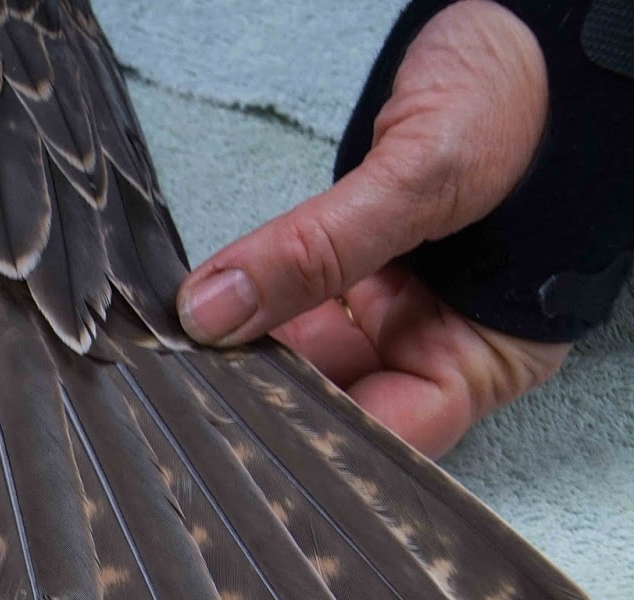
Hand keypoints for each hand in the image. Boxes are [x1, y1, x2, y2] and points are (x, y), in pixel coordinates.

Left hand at [175, 0, 568, 456]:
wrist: (526, 29)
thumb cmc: (532, 99)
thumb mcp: (424, 175)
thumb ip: (319, 251)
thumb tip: (215, 312)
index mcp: (485, 353)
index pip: (392, 436)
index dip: (315, 444)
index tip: (236, 432)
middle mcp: (436, 341)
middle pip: (336, 400)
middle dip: (264, 392)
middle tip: (189, 384)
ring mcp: (393, 304)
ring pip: (302, 354)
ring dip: (244, 348)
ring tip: (182, 349)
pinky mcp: (355, 266)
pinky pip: (293, 300)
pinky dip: (250, 300)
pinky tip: (203, 305)